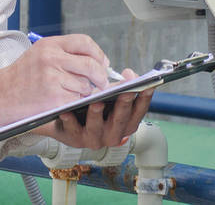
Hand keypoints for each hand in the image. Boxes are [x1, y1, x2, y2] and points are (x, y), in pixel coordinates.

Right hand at [0, 34, 110, 122]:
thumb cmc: (19, 76)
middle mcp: (52, 58)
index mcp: (50, 45)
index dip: (98, 53)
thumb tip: (96, 60)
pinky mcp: (54, 98)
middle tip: (102, 82)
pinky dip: (75, 102)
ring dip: (85, 91)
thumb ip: (64, 53)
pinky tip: (63, 101)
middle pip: (91, 64)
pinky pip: (76, 99)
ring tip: (71, 92)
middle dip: (101, 76)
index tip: (102, 62)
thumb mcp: (39, 54)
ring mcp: (53, 78)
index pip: (85, 42)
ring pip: (85, 85)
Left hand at [33, 68, 153, 149]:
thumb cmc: (94, 105)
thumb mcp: (110, 96)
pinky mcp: (74, 139)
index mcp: (125, 124)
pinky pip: (72, 130)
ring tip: (97, 102)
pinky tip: (66, 111)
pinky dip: (70, 121)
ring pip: (97, 128)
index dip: (144, 99)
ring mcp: (94, 139)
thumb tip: (130, 75)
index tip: (148, 85)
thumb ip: (121, 87)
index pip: (139, 112)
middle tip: (127, 91)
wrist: (67, 119)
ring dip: (97, 115)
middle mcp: (113, 134)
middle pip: (120, 121)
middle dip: (124, 105)